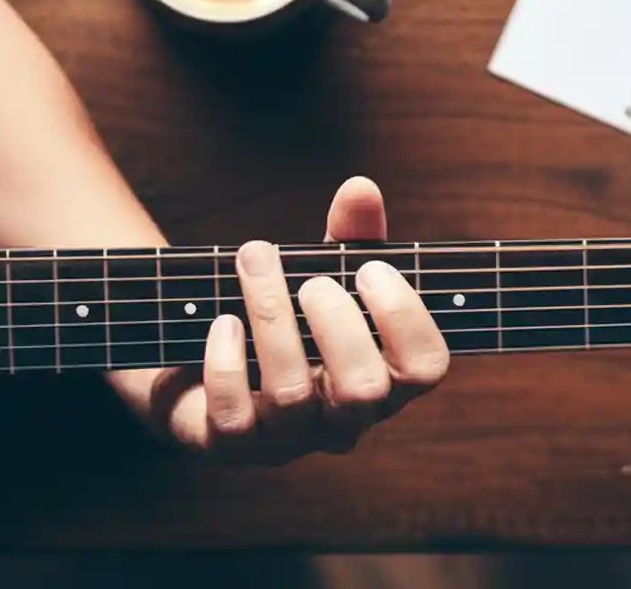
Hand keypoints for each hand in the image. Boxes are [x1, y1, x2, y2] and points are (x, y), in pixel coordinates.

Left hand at [106, 177, 449, 464]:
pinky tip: (223, 321)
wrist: (205, 356)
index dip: (405, 316)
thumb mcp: (324, 269)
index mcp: (385, 378)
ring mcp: (288, 438)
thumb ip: (351, 233)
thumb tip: (361, 188)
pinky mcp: (231, 443)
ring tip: (254, 260)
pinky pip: (233, 416)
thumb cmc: (289, 314)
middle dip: (338, 323)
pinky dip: (226, 363)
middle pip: (363, 389)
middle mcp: (344, 419)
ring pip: (292, 394)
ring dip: (272, 316)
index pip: (425, 367)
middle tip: (311, 280)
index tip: (370, 268)